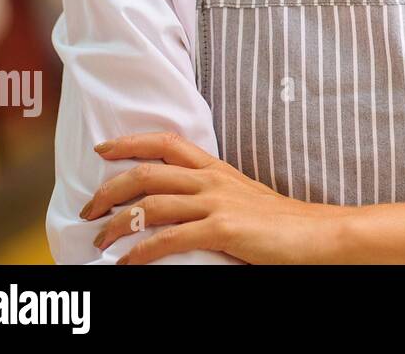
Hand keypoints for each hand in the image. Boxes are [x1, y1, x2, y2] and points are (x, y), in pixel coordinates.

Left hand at [83, 132, 343, 263]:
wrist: (316, 234)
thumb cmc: (281, 223)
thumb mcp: (243, 198)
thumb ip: (213, 195)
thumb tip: (179, 205)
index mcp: (217, 169)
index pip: (167, 143)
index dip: (131, 142)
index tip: (103, 149)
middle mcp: (212, 181)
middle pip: (147, 173)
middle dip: (109, 189)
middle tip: (88, 209)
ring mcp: (216, 204)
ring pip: (150, 205)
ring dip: (115, 224)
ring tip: (98, 240)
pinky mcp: (222, 230)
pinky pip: (167, 239)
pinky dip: (139, 252)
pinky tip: (125, 262)